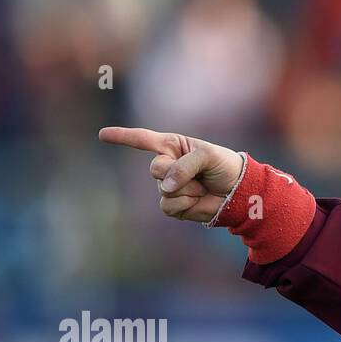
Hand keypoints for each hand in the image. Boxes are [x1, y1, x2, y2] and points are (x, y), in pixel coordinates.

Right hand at [98, 126, 243, 222]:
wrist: (238, 192)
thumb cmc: (224, 166)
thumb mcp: (206, 156)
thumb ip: (183, 166)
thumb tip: (166, 188)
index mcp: (171, 146)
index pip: (142, 139)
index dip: (122, 137)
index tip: (102, 135)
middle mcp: (167, 165)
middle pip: (155, 169)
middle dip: (176, 173)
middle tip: (197, 176)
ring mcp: (169, 186)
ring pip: (163, 190)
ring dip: (186, 191)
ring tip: (202, 188)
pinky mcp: (175, 206)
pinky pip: (168, 206)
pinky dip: (185, 204)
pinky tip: (197, 200)